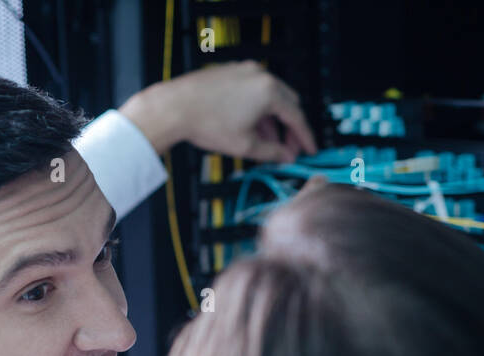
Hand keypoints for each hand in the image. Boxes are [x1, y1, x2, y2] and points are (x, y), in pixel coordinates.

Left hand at [121, 61, 316, 161]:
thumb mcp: (246, 145)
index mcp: (269, 91)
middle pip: (287, 104)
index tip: (309, 150)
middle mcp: (259, 75)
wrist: (173, 108)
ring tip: (267, 143)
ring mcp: (244, 71)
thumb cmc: (205, 122)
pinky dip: (258, 109)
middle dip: (290, 128)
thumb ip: (272, 152)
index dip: (305, 138)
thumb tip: (286, 157)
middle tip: (288, 149)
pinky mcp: (230, 72)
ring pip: (270, 98)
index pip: (296, 117)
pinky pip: (254, 91)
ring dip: (273, 121)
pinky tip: (251, 127)